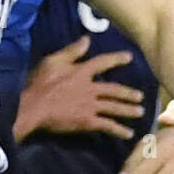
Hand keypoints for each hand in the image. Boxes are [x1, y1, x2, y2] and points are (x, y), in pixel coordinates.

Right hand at [17, 35, 144, 140]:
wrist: (33, 107)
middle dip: (128, 93)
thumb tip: (87, 39)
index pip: (102, 63)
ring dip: (128, 110)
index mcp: (81, 72)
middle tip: (140, 96)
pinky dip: (119, 130)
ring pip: (114, 108)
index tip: (129, 57)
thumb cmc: (39, 84)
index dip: (116, 59)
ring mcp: (90, 106)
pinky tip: (128, 134)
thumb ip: (71, 52)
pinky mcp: (87, 121)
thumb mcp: (52, 61)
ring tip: (140, 112)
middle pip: (114, 90)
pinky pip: (107, 125)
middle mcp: (90, 88)